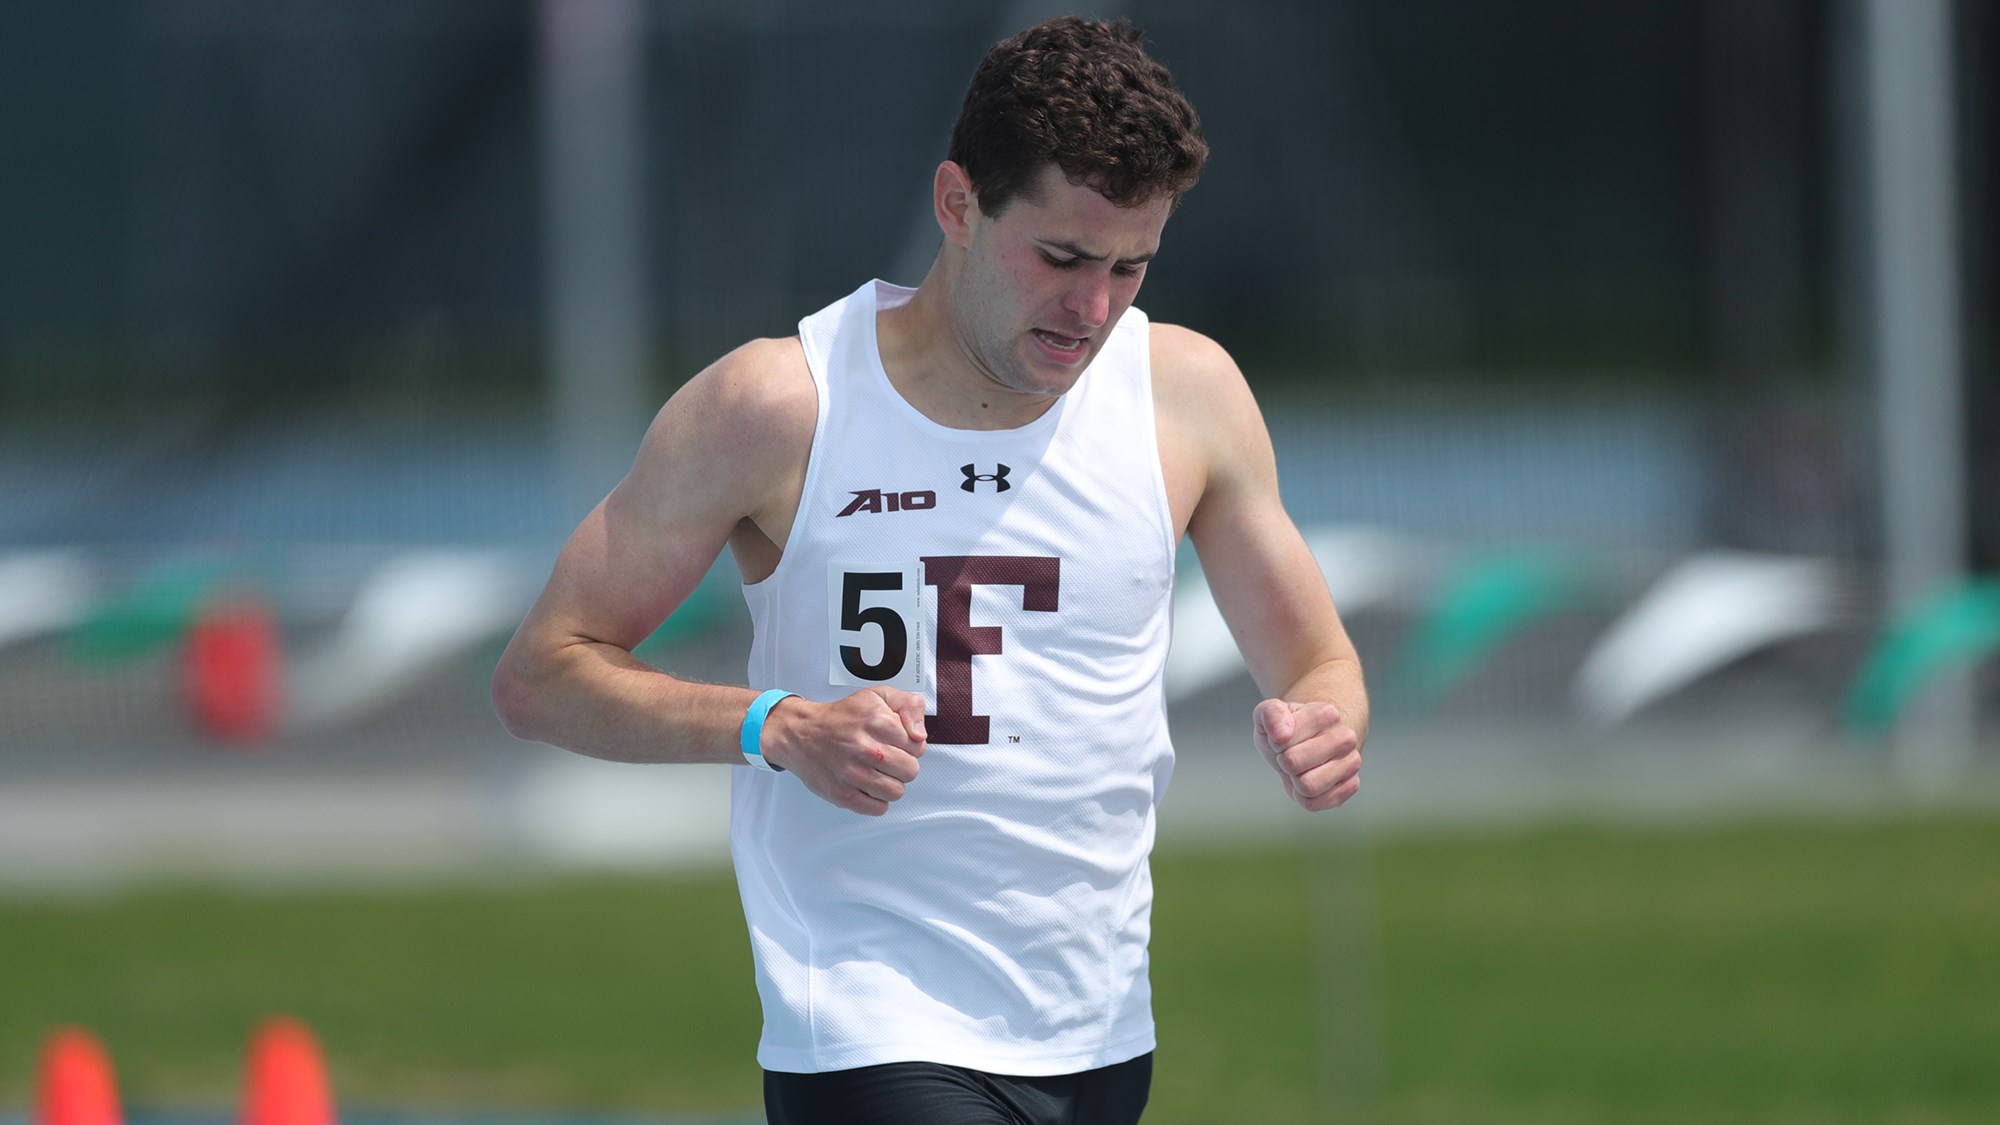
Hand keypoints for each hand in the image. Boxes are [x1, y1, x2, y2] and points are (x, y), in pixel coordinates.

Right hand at [761, 688, 927, 815]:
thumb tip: (920, 734)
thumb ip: (908, 706)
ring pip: (896, 792)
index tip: (898, 744)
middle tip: (888, 759)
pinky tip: (868, 786)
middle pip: (910, 771)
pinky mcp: (842, 794)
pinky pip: (878, 808)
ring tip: (878, 772)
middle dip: (903, 765)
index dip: (911, 746)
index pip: (917, 746)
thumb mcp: (876, 697)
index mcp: (876, 721)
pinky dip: (876, 800)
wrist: (800, 733)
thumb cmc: (839, 718)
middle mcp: (865, 748)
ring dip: (890, 783)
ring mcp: (853, 773)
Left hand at [1252, 699, 1360, 811]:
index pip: (1283, 740)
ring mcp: (1352, 762)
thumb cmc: (1287, 728)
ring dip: (1294, 781)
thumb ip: (1271, 715)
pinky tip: (1309, 781)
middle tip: (1291, 754)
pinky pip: (1315, 803)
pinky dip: (1303, 797)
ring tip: (1301, 768)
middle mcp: (1346, 737)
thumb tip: (1281, 735)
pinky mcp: (1351, 785)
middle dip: (1284, 762)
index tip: (1283, 737)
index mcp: (1328, 714)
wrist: (1307, 742)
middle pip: (1294, 764)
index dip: (1275, 743)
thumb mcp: (1269, 713)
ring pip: (1308, 787)